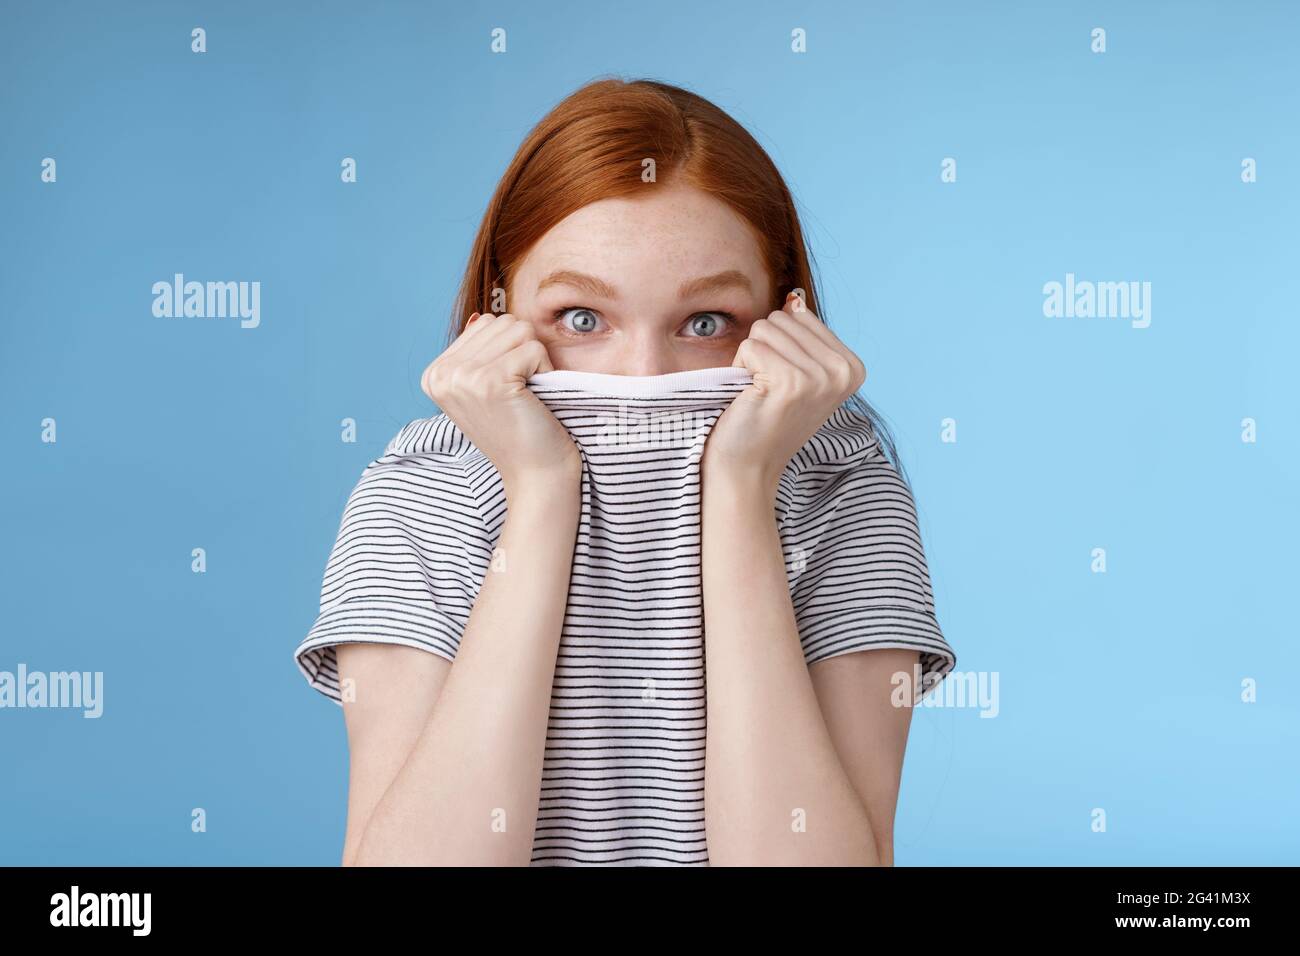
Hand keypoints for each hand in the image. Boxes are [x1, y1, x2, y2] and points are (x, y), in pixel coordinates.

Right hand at [421, 312, 580, 493]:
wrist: (534, 474)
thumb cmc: (519, 430)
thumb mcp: (485, 388)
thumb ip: (478, 352)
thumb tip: (479, 316)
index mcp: (434, 374)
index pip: (484, 323)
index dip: (509, 350)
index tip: (505, 390)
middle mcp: (441, 374)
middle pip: (501, 321)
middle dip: (523, 351)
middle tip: (521, 392)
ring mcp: (462, 377)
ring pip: (518, 329)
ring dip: (534, 359)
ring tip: (526, 393)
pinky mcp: (490, 380)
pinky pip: (533, 347)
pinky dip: (544, 370)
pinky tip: (534, 398)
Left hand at [702, 291, 866, 496]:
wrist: (749, 466)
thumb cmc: (767, 418)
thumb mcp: (798, 373)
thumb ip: (802, 335)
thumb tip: (795, 298)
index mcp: (852, 367)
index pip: (802, 316)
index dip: (781, 345)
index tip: (786, 384)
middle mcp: (843, 371)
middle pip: (783, 318)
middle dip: (765, 349)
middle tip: (769, 389)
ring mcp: (819, 377)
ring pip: (765, 328)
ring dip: (752, 359)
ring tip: (761, 393)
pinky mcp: (790, 382)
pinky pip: (751, 346)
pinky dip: (741, 369)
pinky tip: (752, 397)